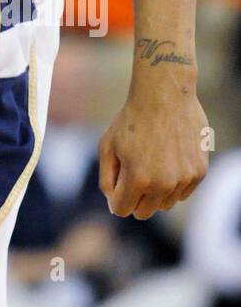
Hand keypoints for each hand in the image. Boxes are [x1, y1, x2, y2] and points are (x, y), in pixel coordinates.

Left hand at [99, 83, 208, 219]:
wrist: (165, 95)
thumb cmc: (132, 119)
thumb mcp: (107, 146)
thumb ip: (107, 179)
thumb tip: (113, 202)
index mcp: (138, 179)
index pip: (123, 209)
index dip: (116, 199)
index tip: (117, 184)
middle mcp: (164, 184)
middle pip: (144, 211)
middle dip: (134, 198)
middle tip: (132, 173)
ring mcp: (184, 179)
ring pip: (165, 204)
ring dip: (155, 192)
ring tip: (150, 163)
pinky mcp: (199, 172)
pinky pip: (182, 193)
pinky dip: (173, 184)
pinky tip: (166, 161)